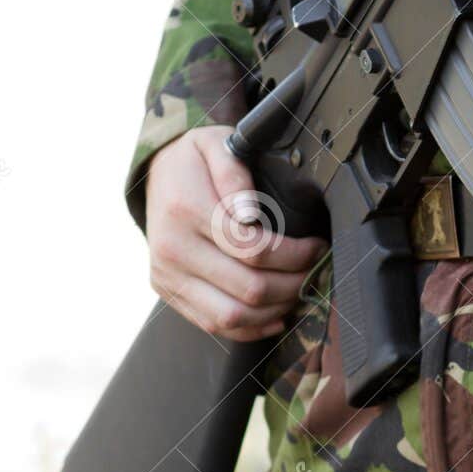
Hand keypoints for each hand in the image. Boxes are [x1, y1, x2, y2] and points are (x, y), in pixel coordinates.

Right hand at [146, 126, 325, 341]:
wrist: (155, 175)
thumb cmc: (195, 159)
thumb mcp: (215, 144)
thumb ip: (233, 172)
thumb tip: (248, 212)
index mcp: (186, 211)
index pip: (253, 249)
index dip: (295, 255)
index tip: (317, 246)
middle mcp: (173, 249)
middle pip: (247, 288)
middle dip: (293, 284)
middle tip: (315, 271)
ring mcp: (167, 276)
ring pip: (231, 316)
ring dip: (275, 310)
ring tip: (297, 291)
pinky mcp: (168, 293)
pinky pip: (213, 325)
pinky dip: (250, 328)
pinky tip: (275, 315)